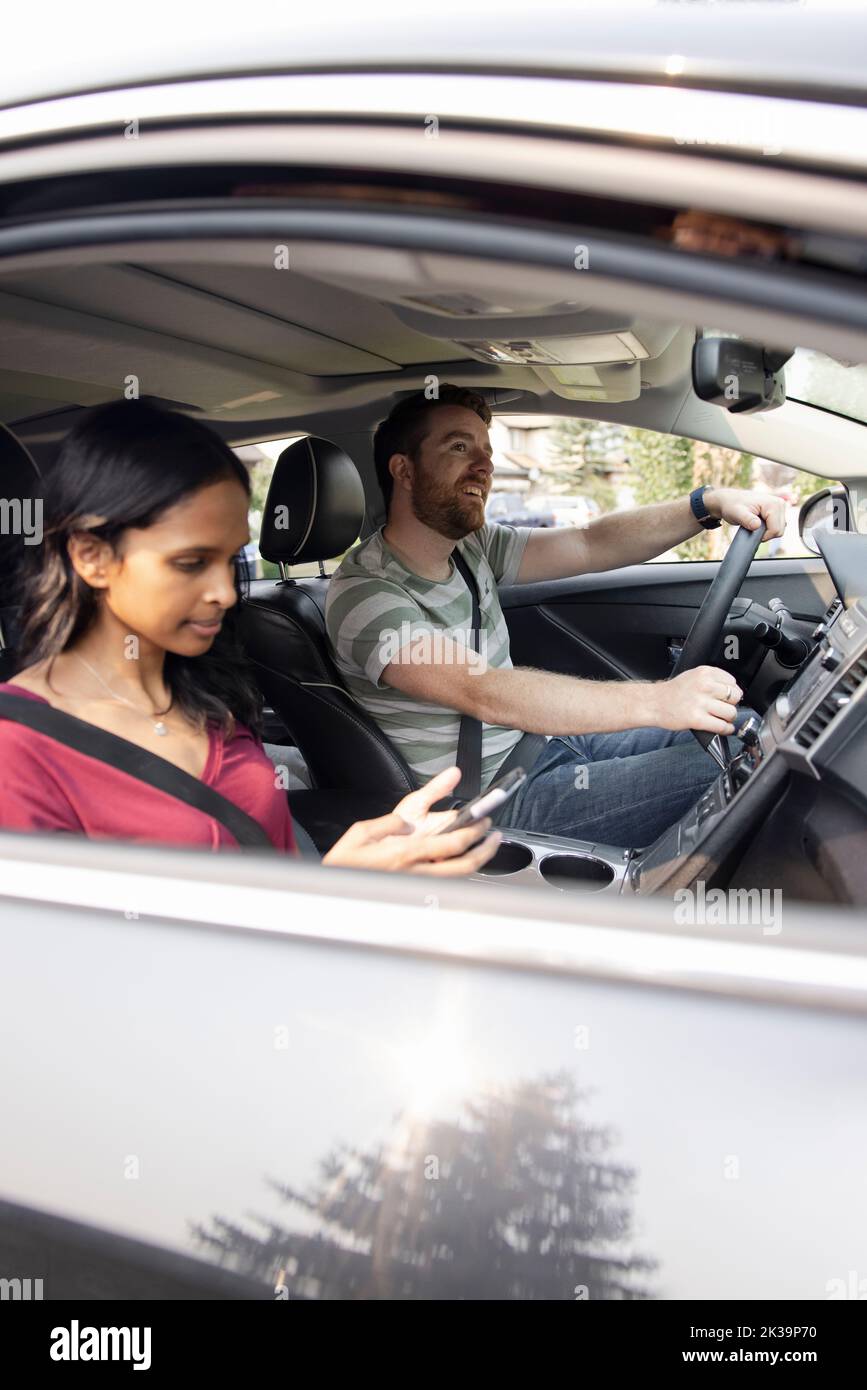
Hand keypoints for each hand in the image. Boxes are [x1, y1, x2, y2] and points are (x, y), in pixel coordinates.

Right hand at [322, 766, 500, 874]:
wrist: (333, 891)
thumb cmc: (344, 864)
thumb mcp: (362, 832)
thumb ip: (391, 823)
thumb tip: (409, 821)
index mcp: (405, 855)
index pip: (451, 844)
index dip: (474, 832)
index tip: (484, 820)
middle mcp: (415, 873)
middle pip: (463, 866)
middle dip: (485, 851)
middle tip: (495, 837)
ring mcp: (416, 886)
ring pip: (456, 877)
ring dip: (475, 861)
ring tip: (485, 845)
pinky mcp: (413, 892)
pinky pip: (444, 882)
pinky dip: (458, 870)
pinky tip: (461, 858)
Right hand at [649, 666, 742, 735]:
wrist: (654, 703)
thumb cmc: (673, 692)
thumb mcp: (693, 675)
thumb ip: (712, 680)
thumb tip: (733, 691)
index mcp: (705, 673)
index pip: (733, 682)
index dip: (732, 692)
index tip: (726, 698)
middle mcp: (704, 686)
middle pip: (735, 697)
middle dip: (731, 705)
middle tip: (723, 708)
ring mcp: (700, 703)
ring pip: (731, 712)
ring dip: (729, 718)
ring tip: (721, 718)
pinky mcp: (697, 719)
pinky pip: (722, 726)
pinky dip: (726, 729)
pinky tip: (722, 728)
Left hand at [703, 487, 785, 539]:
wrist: (730, 501)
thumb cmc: (732, 506)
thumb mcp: (737, 514)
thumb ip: (747, 520)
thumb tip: (756, 525)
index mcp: (773, 504)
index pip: (776, 529)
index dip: (764, 536)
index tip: (752, 531)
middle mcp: (780, 504)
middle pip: (780, 531)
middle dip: (766, 534)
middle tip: (752, 528)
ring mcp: (780, 507)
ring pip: (779, 530)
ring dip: (766, 532)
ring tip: (754, 524)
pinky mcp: (778, 511)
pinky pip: (777, 527)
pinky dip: (768, 529)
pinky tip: (758, 523)